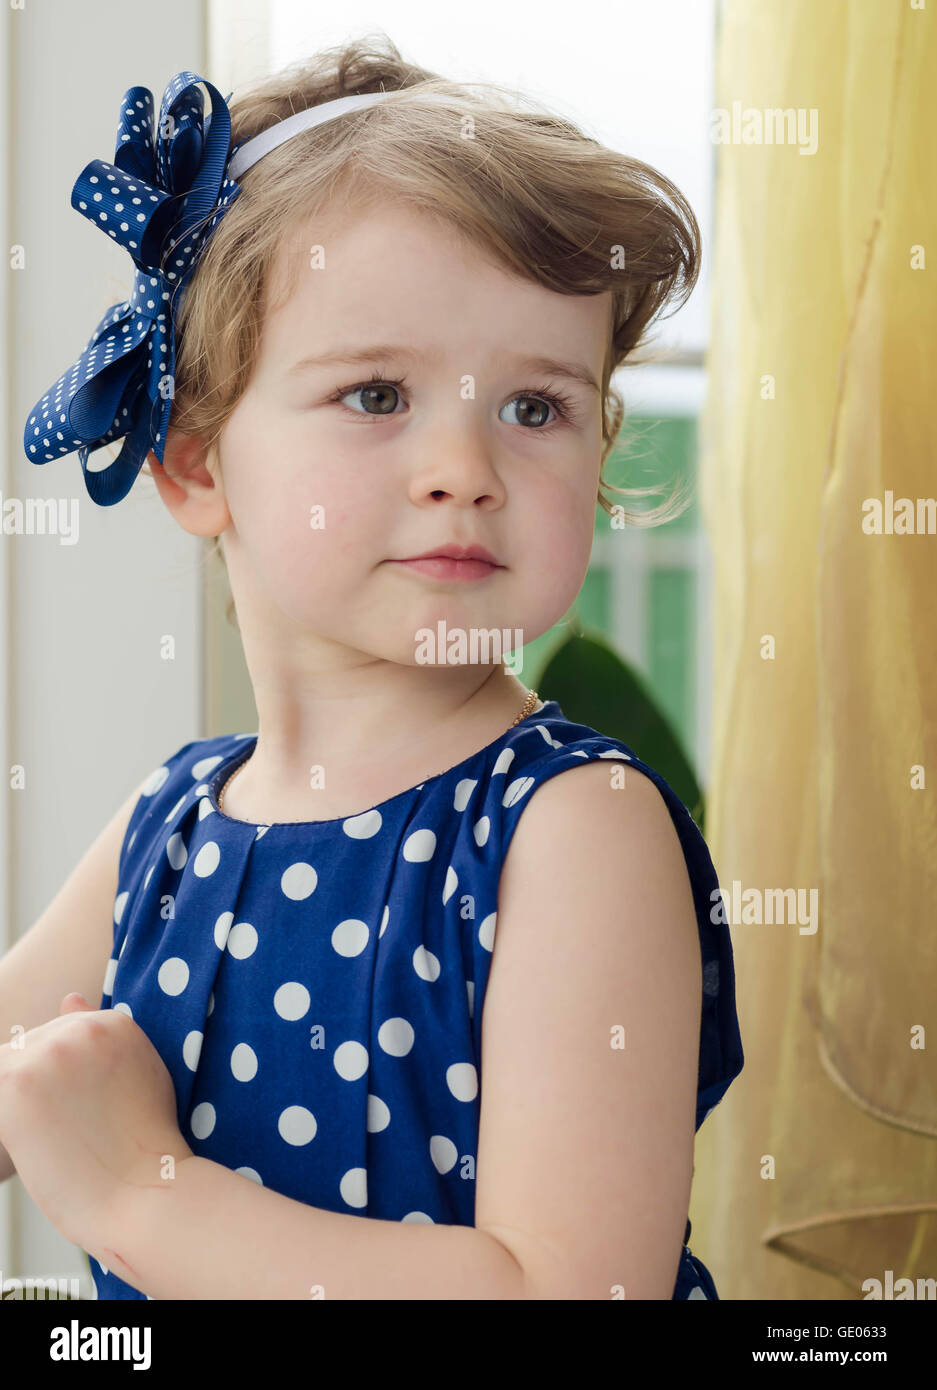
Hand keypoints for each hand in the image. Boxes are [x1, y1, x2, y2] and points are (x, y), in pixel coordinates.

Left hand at [0, 994, 191, 1256]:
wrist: (143, 1193)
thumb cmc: (142, 1147)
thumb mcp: (140, 1074)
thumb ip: (103, 1035)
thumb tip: (68, 998)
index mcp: (116, 1022)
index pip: (62, 1035)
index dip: (63, 1078)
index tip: (79, 1111)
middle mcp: (83, 1026)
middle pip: (31, 1046)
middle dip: (39, 1086)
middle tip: (71, 1127)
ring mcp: (50, 1049)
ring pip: (8, 1066)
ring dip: (20, 1100)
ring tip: (57, 1134)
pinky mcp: (18, 1078)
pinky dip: (7, 1117)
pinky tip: (34, 1138)